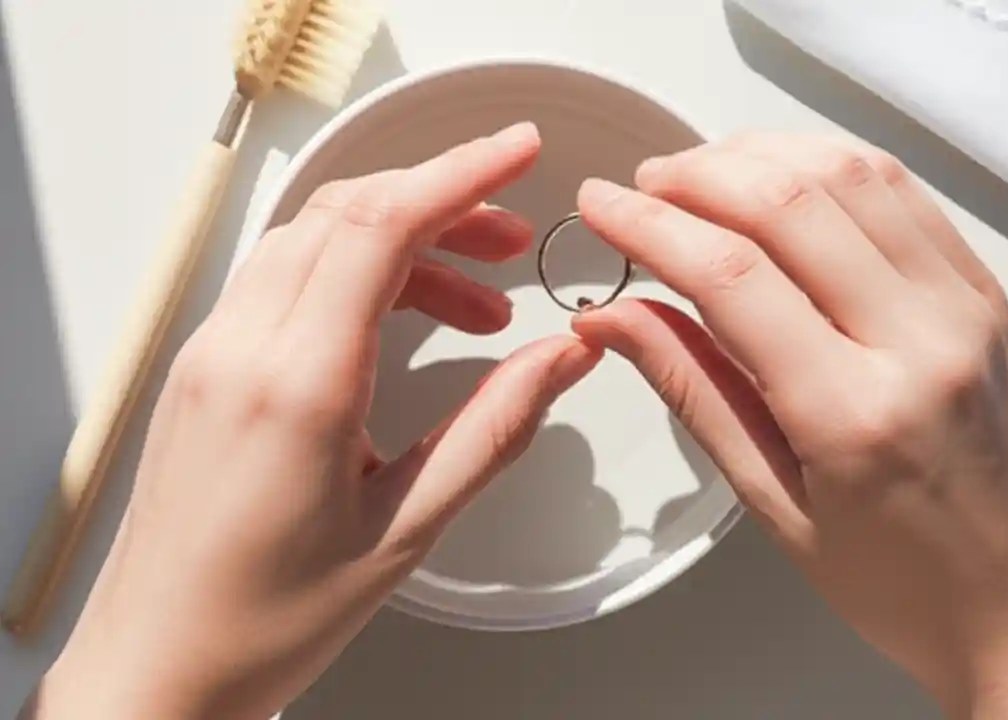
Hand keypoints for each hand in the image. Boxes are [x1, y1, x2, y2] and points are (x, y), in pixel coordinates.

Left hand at [34, 123, 600, 719]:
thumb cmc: (263, 620)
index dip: (459, 174)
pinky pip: (287, 281)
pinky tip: (407, 323)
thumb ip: (493, 429)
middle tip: (513, 232)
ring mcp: (214, 353)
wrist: (160, 667)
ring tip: (480, 299)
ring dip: (403, 242)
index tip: (516, 152)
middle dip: (443, 201)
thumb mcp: (405, 530)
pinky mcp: (207, 369)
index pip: (380, 226)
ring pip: (315, 240)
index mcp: (296, 386)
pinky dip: (358, 275)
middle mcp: (241, 350)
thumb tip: (561, 359)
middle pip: (347, 214)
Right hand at [572, 133, 1007, 718]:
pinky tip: (785, 176)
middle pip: (790, 203)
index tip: (602, 207)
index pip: (733, 276)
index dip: (651, 226)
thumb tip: (613, 316)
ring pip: (852, 175)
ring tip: (701, 173)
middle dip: (697, 176)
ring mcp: (966, 308)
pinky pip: (906, 194)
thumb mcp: (774, 505)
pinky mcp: (989, 294)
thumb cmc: (901, 584)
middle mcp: (922, 341)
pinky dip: (833, 164)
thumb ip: (695, 391)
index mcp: (855, 413)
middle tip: (641, 185)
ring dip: (763, 155)